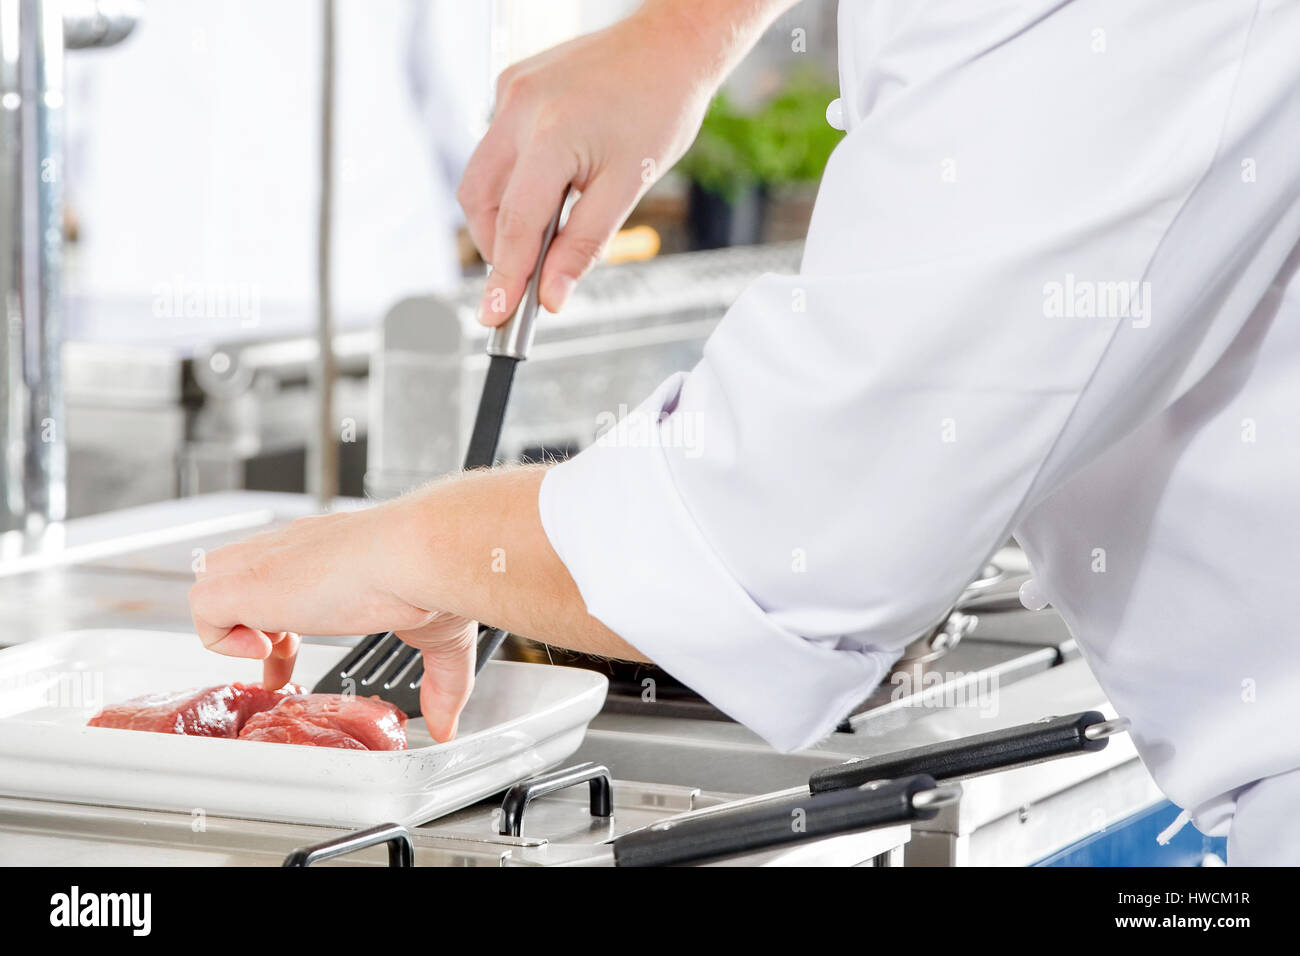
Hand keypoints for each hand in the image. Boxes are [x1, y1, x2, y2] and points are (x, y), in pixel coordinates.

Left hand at [188, 502, 475, 741]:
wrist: (416, 553)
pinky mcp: (244, 583)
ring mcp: (264, 563)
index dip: (281, 620)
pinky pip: (202, 610)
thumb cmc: (429, 577)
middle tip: (277, 659)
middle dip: (249, 623)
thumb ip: (441, 682)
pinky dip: (224, 639)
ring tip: (271, 654)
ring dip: (234, 627)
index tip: (292, 653)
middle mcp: (291, 550)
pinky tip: (269, 649)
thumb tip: (448, 724)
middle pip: (237, 577)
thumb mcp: (437, 636)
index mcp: (329, 552)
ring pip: (211, 585)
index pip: (283, 578)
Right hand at [459, 4, 721, 322]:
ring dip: (503, 215)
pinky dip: (513, 180)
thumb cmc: (660, 106)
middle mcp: (519, 108)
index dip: (503, 277)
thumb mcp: (629, 185)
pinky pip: (496, 146)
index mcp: (552, 135)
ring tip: (545, 233)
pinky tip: (549, 186)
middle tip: (526, 278)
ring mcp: (510, 92)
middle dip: (497, 246)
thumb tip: (551, 295)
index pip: (515, 224)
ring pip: (481, 175)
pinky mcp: (511, 85)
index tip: (494, 316)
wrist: (669, 44)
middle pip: (480, 200)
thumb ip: (585, 244)